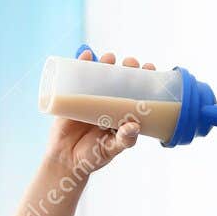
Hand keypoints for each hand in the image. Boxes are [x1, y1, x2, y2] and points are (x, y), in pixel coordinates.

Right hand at [45, 50, 156, 177]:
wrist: (65, 161)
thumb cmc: (93, 156)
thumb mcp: (112, 149)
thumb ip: (124, 140)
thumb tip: (134, 125)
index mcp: (122, 113)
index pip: (137, 92)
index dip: (145, 79)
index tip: (151, 68)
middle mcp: (108, 103)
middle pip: (121, 80)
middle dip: (128, 68)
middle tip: (131, 63)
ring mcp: (90, 99)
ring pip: (100, 76)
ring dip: (106, 63)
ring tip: (110, 58)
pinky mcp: (72, 98)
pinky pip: (77, 78)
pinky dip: (81, 64)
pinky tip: (86, 54)